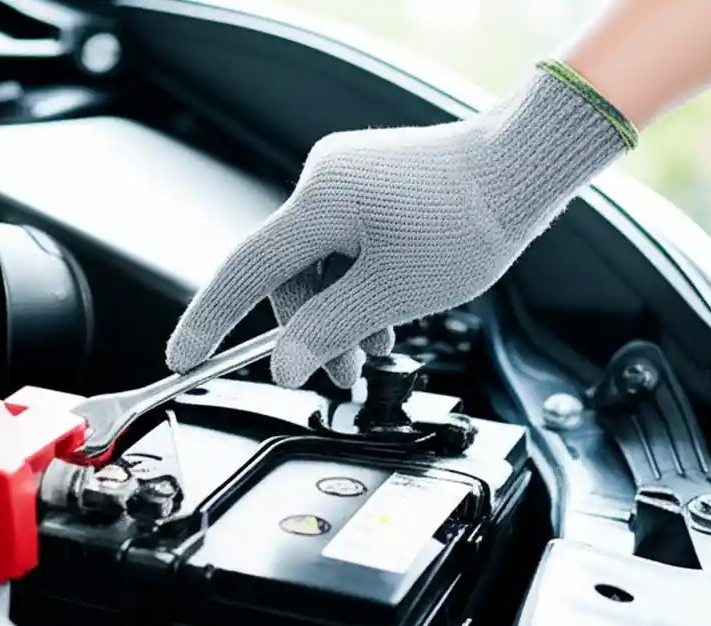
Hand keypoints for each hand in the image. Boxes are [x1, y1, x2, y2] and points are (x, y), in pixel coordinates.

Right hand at [166, 67, 632, 387]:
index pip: (245, 269)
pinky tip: (385, 312)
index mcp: (321, 202)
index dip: (209, 319)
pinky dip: (357, 283)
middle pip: (289, 274)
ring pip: (320, 263)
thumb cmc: (471, 218)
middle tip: (339, 373)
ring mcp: (349, 178)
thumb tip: (286, 366)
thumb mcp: (393, 294)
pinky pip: (345, 244)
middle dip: (310, 328)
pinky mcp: (371, 183)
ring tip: (374, 348)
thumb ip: (329, 332)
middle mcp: (325, 181)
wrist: (525, 166)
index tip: (184, 356)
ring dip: (340, 311)